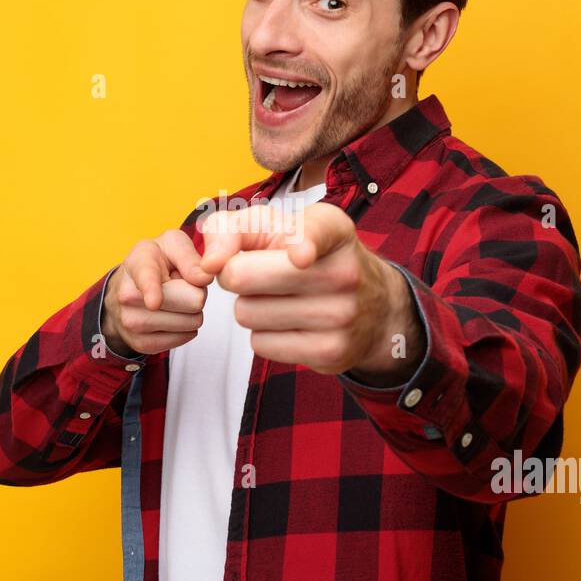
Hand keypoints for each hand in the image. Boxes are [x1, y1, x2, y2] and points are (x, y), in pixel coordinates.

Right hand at [102, 230, 212, 355]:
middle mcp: (128, 296)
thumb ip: (190, 257)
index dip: (152, 291)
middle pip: (192, 302)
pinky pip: (185, 337)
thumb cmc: (156, 261)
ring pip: (191, 322)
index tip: (154, 302)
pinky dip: (186, 327)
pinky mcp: (141, 343)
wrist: (127, 286)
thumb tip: (204, 278)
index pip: (147, 279)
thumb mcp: (173, 244)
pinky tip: (171, 314)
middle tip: (180, 284)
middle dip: (196, 292)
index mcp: (138, 264)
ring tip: (174, 298)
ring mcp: (131, 323)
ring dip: (192, 311)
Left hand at [197, 202, 423, 380]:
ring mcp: (340, 316)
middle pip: (243, 277)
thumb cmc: (308, 258)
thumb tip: (209, 263)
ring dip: (249, 306)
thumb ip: (231, 228)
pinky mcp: (331, 352)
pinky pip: (260, 344)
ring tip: (278, 298)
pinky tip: (288, 323)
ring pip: (247, 313)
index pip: (314, 234)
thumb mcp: (276, 227)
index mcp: (332, 229)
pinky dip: (263, 334)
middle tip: (256, 274)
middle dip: (235, 275)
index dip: (302, 243)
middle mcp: (343, 271)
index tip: (301, 256)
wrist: (372, 307)